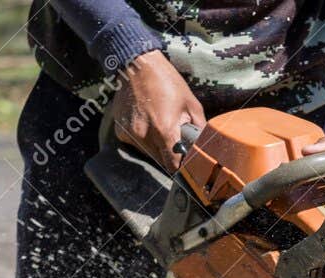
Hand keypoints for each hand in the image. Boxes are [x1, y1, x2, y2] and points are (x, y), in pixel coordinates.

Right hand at [113, 50, 205, 170]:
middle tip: (174, 138)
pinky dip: (143, 139)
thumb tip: (204, 147)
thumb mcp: (191, 104)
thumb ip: (198, 129)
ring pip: (148, 154)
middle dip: (169, 154)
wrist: (136, 64)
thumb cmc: (166, 81)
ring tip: (159, 126)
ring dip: (156, 147)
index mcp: (164, 131)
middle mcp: (144, 136)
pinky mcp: (120, 131)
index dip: (180, 166)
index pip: (173, 165)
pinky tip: (147, 122)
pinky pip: (136, 144)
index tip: (185, 164)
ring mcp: (130, 134)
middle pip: (160, 161)